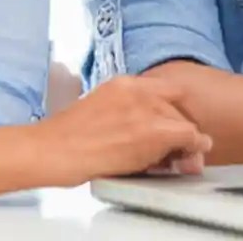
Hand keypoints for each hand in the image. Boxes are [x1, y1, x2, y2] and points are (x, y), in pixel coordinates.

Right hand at [32, 75, 211, 185]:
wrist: (50, 151)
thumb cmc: (65, 140)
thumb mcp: (99, 111)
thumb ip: (127, 114)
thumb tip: (147, 133)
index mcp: (122, 83)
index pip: (163, 89)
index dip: (171, 109)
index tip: (171, 125)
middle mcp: (137, 90)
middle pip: (176, 106)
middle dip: (180, 128)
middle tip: (180, 150)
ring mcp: (146, 109)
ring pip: (184, 122)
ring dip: (186, 141)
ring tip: (180, 159)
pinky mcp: (152, 131)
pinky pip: (188, 136)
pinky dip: (193, 149)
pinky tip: (188, 160)